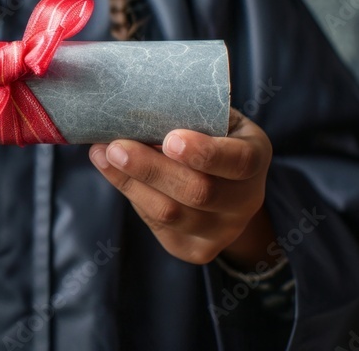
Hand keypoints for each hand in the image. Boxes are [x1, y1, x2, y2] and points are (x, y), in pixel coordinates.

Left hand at [89, 109, 273, 265]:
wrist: (222, 182)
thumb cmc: (208, 134)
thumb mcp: (209, 116)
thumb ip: (185, 115)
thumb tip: (131, 110)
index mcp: (255, 155)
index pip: (238, 161)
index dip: (205, 153)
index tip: (171, 139)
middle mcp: (247, 199)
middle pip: (198, 192)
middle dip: (151, 168)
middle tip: (116, 147)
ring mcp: (223, 230)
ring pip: (170, 213)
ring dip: (131, 183)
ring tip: (103, 154)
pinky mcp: (195, 249)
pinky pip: (157, 224)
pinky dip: (130, 194)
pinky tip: (110, 170)